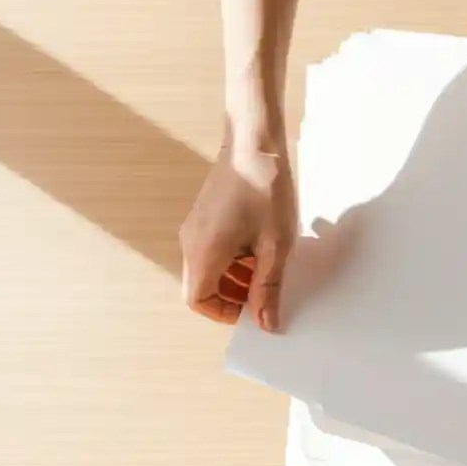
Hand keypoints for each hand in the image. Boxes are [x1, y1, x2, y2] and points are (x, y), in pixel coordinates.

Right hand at [179, 142, 296, 331]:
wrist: (254, 142)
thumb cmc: (266, 190)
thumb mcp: (276, 245)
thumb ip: (269, 287)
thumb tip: (266, 324)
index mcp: (203, 253)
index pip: (197, 301)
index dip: (224, 313)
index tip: (253, 310)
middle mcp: (190, 242)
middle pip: (203, 286)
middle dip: (234, 295)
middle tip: (267, 289)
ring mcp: (195, 226)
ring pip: (209, 268)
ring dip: (236, 276)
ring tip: (269, 264)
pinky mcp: (205, 215)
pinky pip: (212, 249)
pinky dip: (234, 257)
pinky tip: (262, 244)